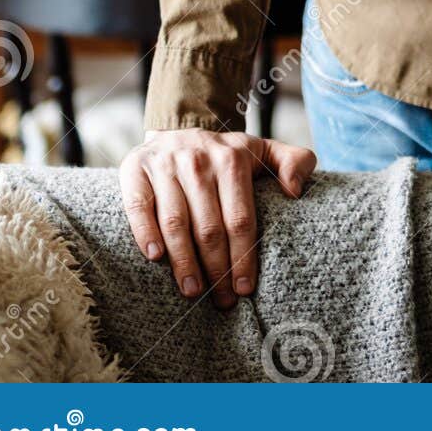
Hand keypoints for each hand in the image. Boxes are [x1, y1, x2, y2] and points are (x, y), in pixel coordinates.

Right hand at [120, 129, 316, 308]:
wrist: (178, 129)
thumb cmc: (225, 154)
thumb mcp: (263, 150)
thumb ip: (293, 162)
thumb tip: (296, 191)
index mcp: (232, 159)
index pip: (240, 219)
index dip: (243, 257)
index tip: (245, 289)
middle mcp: (198, 161)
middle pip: (208, 228)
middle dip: (216, 271)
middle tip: (222, 300)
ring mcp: (165, 164)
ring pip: (175, 222)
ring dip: (184, 262)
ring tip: (193, 291)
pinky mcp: (135, 170)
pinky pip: (139, 206)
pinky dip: (145, 232)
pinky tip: (155, 257)